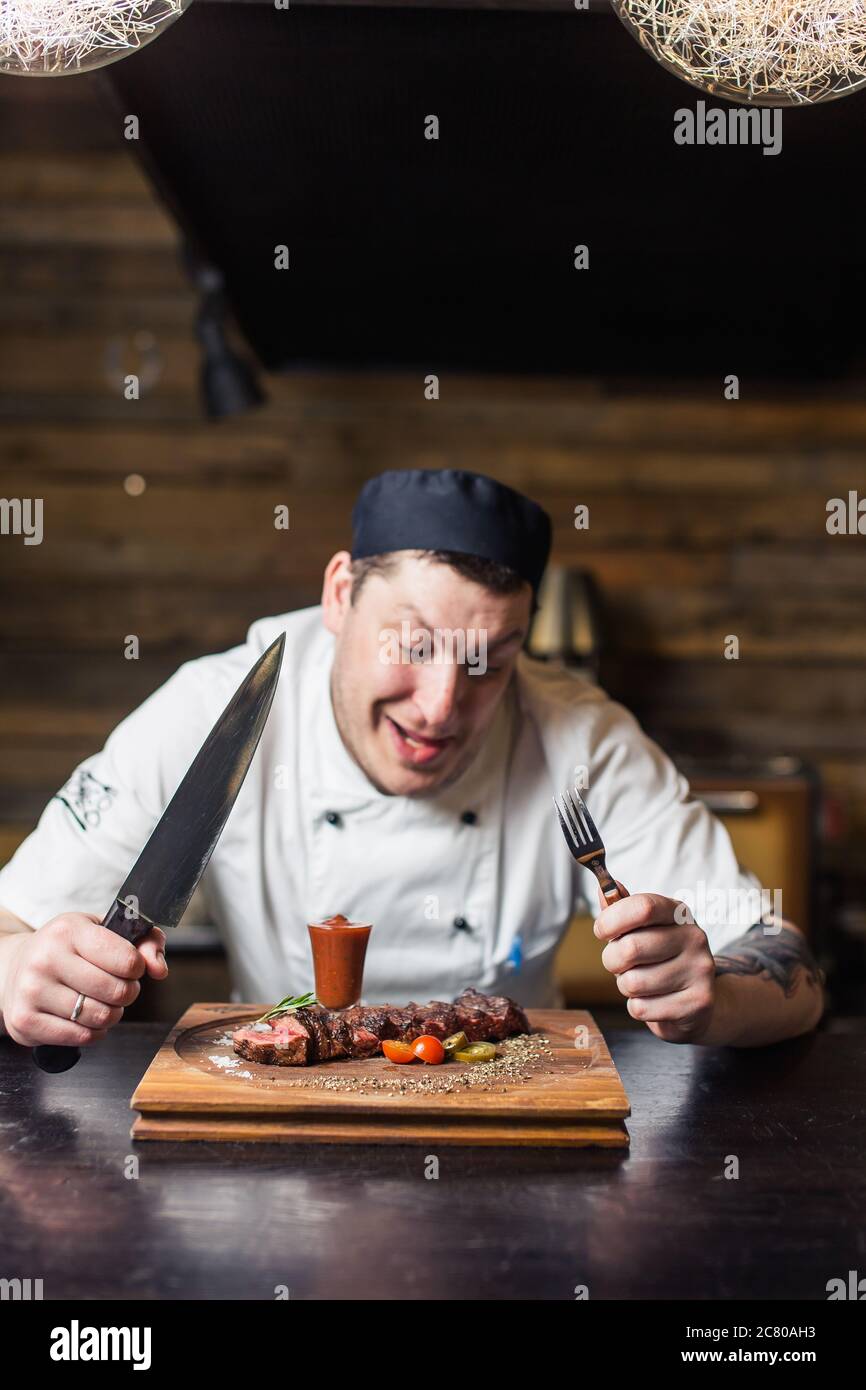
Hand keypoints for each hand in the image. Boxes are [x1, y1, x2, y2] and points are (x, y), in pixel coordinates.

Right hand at [1, 912, 167, 1048]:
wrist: (14, 967)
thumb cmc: (68, 949)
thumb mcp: (104, 931)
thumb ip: (144, 942)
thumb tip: (159, 970)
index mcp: (69, 930)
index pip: (127, 959)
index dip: (137, 968)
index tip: (130, 966)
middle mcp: (46, 958)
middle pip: (117, 992)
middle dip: (127, 993)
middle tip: (119, 987)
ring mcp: (32, 990)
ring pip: (100, 1017)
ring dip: (111, 1014)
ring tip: (101, 1001)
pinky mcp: (25, 1020)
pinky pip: (81, 1037)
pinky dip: (93, 1032)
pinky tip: (84, 1017)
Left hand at [594, 882, 715, 1042]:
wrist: (701, 1001)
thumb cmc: (661, 959)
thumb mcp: (645, 930)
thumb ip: (622, 910)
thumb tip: (603, 888)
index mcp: (678, 913)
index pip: (642, 907)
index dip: (611, 920)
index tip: (601, 931)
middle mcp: (694, 937)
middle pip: (630, 948)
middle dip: (612, 960)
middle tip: (619, 964)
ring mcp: (699, 970)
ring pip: (633, 982)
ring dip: (626, 986)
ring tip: (641, 982)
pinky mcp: (698, 1002)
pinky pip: (642, 1008)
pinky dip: (638, 1007)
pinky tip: (654, 1001)